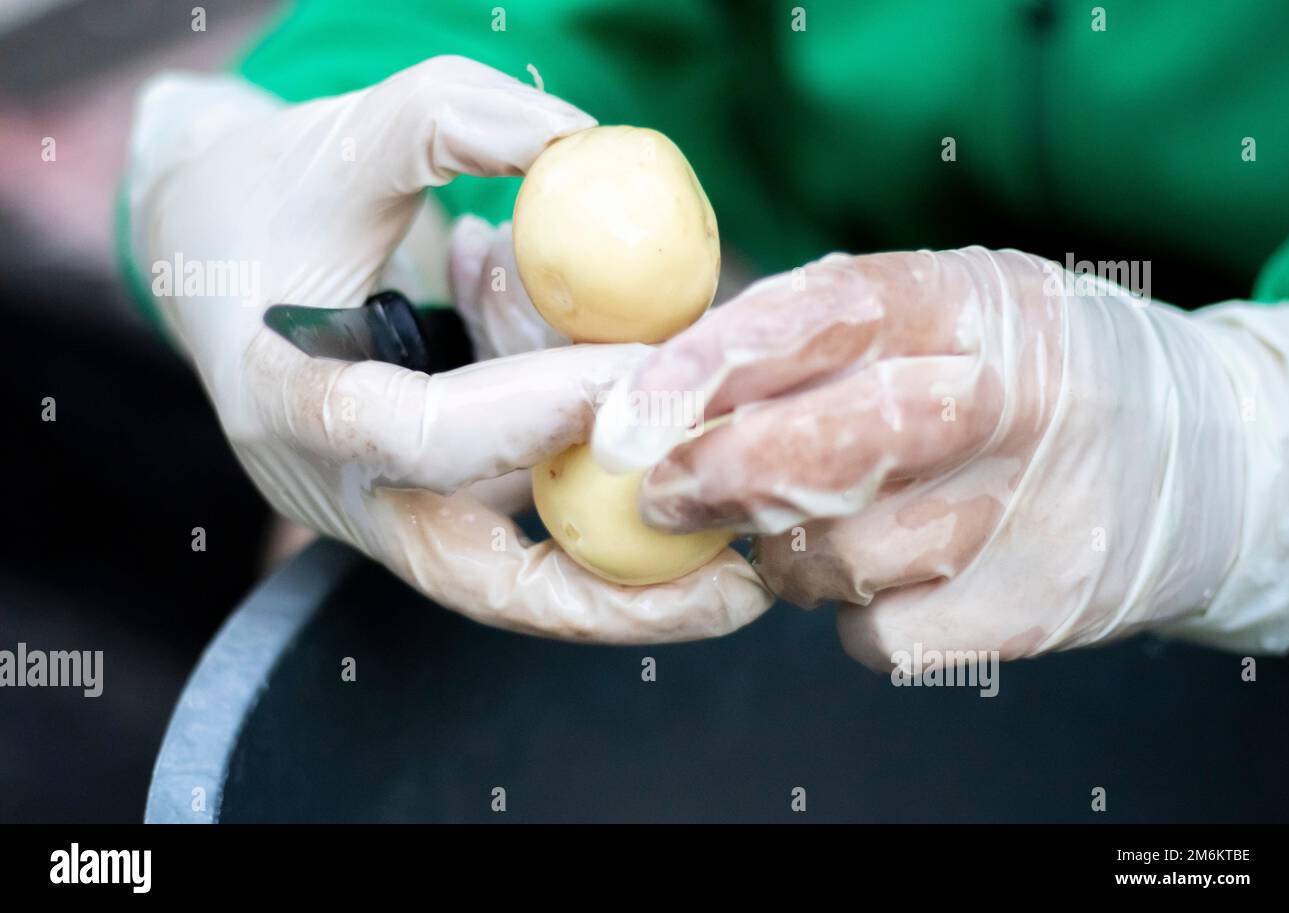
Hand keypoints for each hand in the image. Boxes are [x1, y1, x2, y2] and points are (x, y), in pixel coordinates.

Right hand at [126, 57, 770, 642]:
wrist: (217, 257)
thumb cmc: (276, 190)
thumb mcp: (345, 132)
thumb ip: (448, 119)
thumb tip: (581, 140)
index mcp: (287, 401)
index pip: (421, 436)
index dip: (539, 410)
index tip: (642, 367)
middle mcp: (332, 487)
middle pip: (479, 581)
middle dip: (616, 600)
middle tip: (742, 585)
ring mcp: (379, 513)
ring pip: (521, 565)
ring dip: (628, 538)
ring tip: (703, 465)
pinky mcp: (424, 509)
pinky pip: (528, 526)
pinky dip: (599, 493)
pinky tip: (646, 423)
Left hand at [594, 247, 1277, 664]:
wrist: (1197, 456)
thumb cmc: (1021, 374)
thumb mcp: (945, 310)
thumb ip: (821, 333)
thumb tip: (663, 384)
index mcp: (976, 300)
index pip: (828, 314)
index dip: (713, 363)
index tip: (626, 413)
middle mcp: (1017, 398)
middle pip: (832, 447)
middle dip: (719, 477)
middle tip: (662, 495)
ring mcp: (1035, 510)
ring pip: (841, 556)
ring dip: (793, 552)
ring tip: (826, 521)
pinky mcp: (1040, 609)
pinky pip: (879, 635)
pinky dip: (852, 615)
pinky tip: (890, 574)